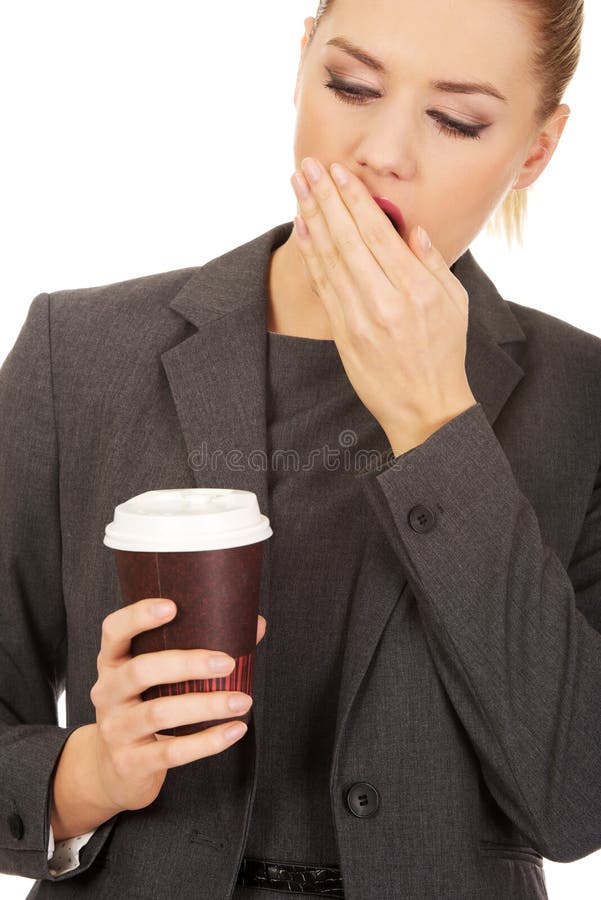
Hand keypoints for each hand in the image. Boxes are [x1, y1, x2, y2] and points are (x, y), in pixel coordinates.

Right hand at [90, 597, 265, 811]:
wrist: (112, 771)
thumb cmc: (145, 709)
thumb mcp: (156, 679)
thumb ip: (195, 649)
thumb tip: (254, 624)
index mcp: (112, 662)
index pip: (114, 631)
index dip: (138, 616)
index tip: (173, 606)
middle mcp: (107, 693)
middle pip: (141, 670)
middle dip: (188, 664)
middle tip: (228, 662)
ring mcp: (115, 729)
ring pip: (159, 713)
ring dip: (206, 705)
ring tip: (242, 700)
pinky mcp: (130, 762)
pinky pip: (172, 751)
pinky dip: (208, 741)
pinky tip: (235, 730)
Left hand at [290, 157, 476, 455]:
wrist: (425, 408)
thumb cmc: (444, 353)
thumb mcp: (454, 303)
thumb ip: (432, 262)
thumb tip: (411, 228)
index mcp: (417, 288)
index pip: (378, 232)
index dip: (355, 199)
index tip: (339, 171)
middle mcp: (385, 300)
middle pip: (348, 238)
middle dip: (326, 197)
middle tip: (308, 166)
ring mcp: (360, 318)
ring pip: (330, 258)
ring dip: (312, 218)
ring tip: (298, 187)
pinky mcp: (343, 334)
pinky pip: (324, 286)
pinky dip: (310, 254)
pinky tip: (302, 228)